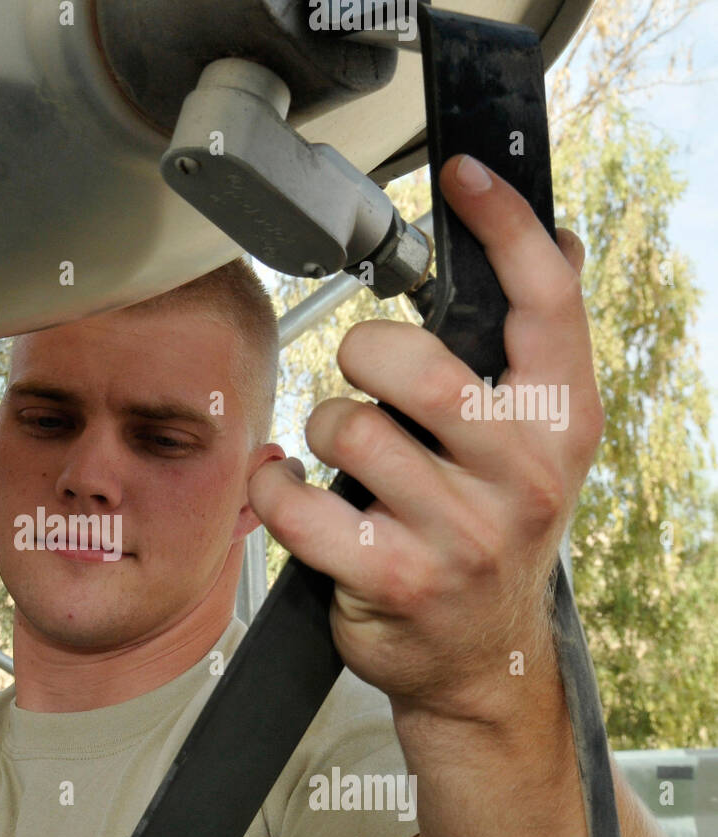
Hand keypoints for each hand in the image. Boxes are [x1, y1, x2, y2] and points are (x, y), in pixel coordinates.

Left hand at [247, 153, 601, 722]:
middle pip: (412, 361)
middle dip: (361, 357)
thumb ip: (533, 356)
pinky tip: (291, 494)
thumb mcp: (536, 449)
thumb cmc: (491, 537)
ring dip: (322, 432)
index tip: (460, 176)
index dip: (504, 224)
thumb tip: (552, 239)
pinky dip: (275, 490)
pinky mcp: (393, 577)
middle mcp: (520, 474)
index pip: (547, 301)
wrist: (482, 660)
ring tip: (341, 463)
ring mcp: (459, 532)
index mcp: (560, 424)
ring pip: (346, 427)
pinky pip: (297, 502)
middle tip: (362, 383)